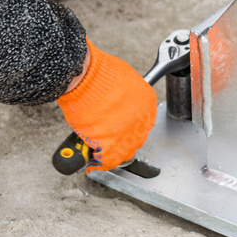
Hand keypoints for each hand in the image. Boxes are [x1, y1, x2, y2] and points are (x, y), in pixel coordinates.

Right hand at [56, 41, 155, 171]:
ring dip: (110, 155)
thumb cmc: (101, 73)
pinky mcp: (111, 145)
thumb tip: (114, 99)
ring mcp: (128, 135)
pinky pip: (106, 160)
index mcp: (147, 103)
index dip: (129, 127)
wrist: (89, 79)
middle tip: (107, 142)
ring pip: (123, 153)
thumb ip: (123, 93)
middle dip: (121, 143)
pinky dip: (97, 163)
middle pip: (135, 140)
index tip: (119, 129)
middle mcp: (142, 121)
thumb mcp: (123, 79)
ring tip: (97, 154)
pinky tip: (91, 163)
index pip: (142, 122)